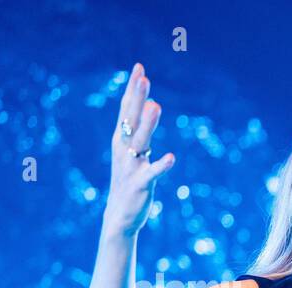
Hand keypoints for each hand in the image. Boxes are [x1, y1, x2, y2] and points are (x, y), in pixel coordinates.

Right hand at [102, 63, 174, 238]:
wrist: (120, 217)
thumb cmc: (129, 182)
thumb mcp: (132, 153)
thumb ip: (140, 131)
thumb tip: (151, 107)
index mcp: (122, 140)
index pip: (127, 109)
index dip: (132, 89)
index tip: (139, 67)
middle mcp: (123, 149)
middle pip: (131, 119)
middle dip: (137, 98)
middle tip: (144, 77)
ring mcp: (131, 166)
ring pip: (140, 141)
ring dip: (149, 124)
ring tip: (157, 106)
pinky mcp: (141, 185)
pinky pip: (152, 173)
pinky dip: (161, 165)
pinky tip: (172, 158)